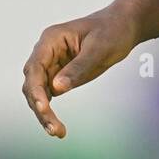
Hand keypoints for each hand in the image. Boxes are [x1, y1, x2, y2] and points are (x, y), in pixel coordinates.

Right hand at [21, 6, 139, 138]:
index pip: (35, 68)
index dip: (36, 90)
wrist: (125, 26)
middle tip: (54, 128)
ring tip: (57, 132)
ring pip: (38, 93)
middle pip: (33, 83)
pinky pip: (49, 95)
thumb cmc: (112, 31)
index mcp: (51, 40)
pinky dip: (50, 111)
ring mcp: (51, 64)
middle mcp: (46, 52)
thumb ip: (78, 68)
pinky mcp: (59, 75)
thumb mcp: (99, 48)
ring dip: (44, 113)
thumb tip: (56, 89)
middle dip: (40, 107)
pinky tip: (57, 127)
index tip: (43, 108)